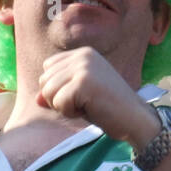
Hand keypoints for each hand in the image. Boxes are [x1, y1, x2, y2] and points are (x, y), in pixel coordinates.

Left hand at [36, 48, 160, 145]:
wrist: (134, 117)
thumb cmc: (108, 107)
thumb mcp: (80, 95)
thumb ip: (57, 92)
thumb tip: (36, 99)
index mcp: (84, 53)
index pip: (48, 68)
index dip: (58, 88)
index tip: (81, 94)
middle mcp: (83, 55)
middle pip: (45, 80)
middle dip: (59, 98)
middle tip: (85, 101)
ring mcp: (84, 67)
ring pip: (48, 92)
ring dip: (65, 107)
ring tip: (88, 104)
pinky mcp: (83, 82)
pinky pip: (59, 103)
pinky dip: (71, 113)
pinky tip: (90, 109)